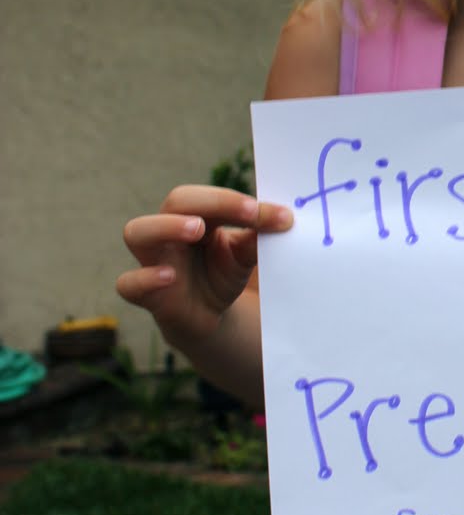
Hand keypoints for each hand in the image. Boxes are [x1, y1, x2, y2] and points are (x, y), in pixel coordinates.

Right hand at [117, 186, 291, 350]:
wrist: (211, 316)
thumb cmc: (223, 273)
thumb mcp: (245, 255)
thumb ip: (258, 237)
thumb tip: (284, 218)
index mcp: (197, 215)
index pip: (208, 197)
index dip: (234, 201)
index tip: (272, 215)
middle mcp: (170, 231)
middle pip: (175, 202)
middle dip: (207, 203)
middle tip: (244, 211)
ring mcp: (154, 260)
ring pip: (137, 232)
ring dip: (165, 227)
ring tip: (196, 229)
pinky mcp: (147, 293)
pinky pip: (129, 283)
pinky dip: (144, 279)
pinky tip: (169, 277)